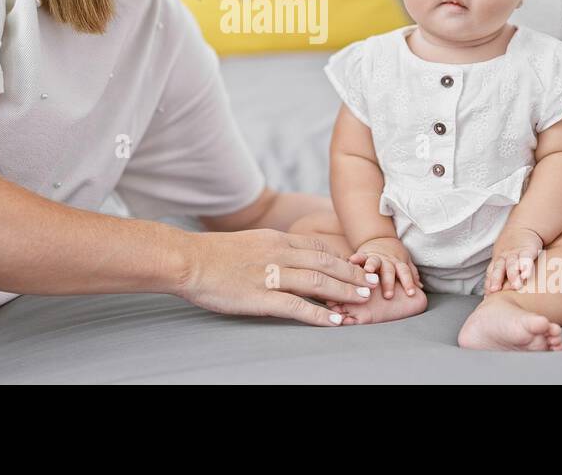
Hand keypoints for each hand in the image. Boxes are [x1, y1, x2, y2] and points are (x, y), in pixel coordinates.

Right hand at [177, 229, 375, 326]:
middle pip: (325, 262)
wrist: (188, 260)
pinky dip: (320, 315)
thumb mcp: (248, 243)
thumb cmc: (212, 255)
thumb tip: (286, 260)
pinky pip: (298, 306)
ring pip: (318, 281)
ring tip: (364, 300)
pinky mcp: (262, 296)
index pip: (318, 247)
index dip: (341, 258)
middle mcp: (279, 253)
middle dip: (352, 274)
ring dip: (345, 291)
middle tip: (373, 283)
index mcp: (275, 240)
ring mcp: (271, 275)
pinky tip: (336, 322)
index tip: (358, 267)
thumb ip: (270, 250)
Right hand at [349, 237, 423, 299]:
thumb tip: (420, 288)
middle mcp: (387, 261)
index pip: (405, 272)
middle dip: (389, 282)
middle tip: (388, 295)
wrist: (380, 238)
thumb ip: (412, 274)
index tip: (411, 293)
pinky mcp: (364, 255)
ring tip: (368, 271)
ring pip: (374, 262)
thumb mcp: (406, 262)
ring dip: (371, 266)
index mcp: (398, 263)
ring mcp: (375, 257)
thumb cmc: (394, 255)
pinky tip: (352, 260)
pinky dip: (356, 258)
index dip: (408, 282)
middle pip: (389, 270)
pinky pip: (360, 256)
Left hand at [485, 225, 544, 292]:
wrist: (524, 227)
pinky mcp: (528, 250)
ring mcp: (515, 254)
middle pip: (498, 269)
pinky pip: (526, 258)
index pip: (490, 274)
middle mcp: (504, 258)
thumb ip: (499, 276)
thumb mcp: (503, 260)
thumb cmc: (512, 249)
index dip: (488, 284)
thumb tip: (492, 296)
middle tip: (495, 290)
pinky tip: (526, 274)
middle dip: (496, 279)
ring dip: (513, 275)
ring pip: (512, 265)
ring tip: (516, 286)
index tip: (487, 297)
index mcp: (497, 262)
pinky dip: (526, 266)